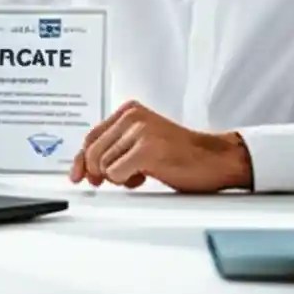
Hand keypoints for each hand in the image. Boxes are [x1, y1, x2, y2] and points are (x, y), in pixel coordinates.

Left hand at [69, 100, 251, 192]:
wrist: (215, 159)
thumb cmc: (181, 154)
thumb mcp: (143, 142)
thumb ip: (116, 147)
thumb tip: (85, 168)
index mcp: (129, 111)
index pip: (91, 135)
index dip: (82, 159)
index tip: (78, 174)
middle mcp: (132, 116)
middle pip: (92, 152)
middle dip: (98, 172)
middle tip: (116, 180)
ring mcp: (140, 131)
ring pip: (103, 165)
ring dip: (118, 177)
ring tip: (139, 174)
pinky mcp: (147, 149)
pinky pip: (116, 174)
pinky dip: (127, 182)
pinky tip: (145, 177)